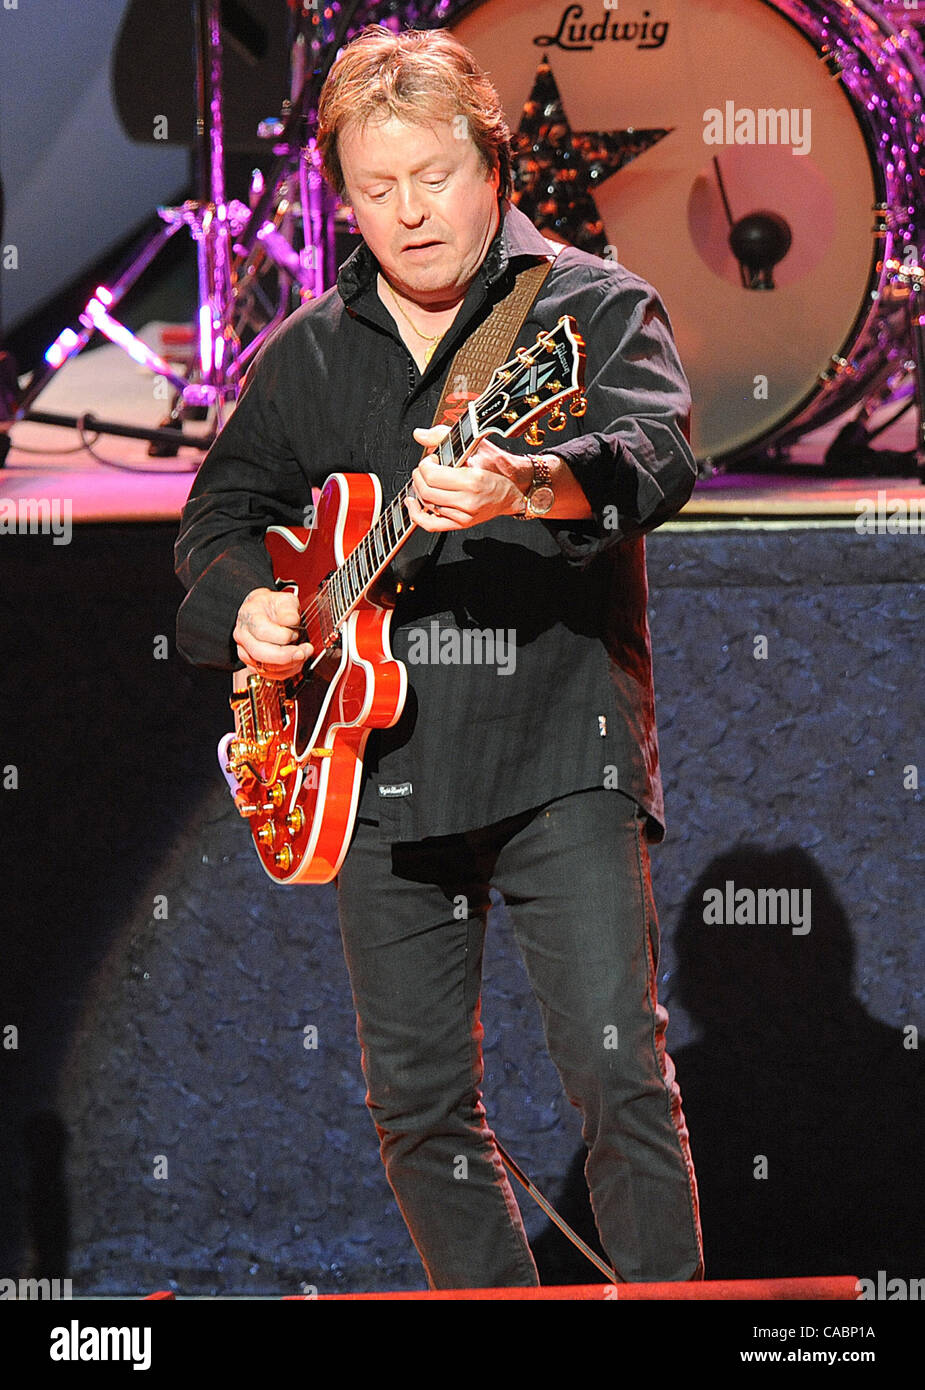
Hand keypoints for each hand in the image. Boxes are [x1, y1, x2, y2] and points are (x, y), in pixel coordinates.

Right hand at [233, 587, 312, 679]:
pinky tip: (295, 663)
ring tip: (302, 655)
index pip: (262, 631)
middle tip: (302, 652)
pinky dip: (285, 672)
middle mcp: (243, 635)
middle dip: (285, 656)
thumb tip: (291, 621)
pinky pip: (268, 674)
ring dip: (288, 665)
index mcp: (250, 616)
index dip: (282, 635)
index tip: (295, 633)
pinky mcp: (252, 663)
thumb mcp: (283, 599)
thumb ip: (288, 608)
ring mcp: (245, 651)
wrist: (262, 612)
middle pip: (260, 653)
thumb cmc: (272, 606)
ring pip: (264, 667)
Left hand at [406, 425, 531, 529]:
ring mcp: (464, 515)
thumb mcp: (475, 445)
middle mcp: (468, 501)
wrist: (516, 488)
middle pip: (427, 491)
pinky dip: (417, 514)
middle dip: (419, 476)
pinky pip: (431, 525)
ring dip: (419, 490)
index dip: (425, 465)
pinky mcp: (461, 523)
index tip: (430, 459)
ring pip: (427, 505)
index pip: (432, 476)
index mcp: (472, 480)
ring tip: (425, 480)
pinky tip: (413, 502)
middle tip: (425, 468)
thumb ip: (443, 436)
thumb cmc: (499, 467)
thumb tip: (420, 435)